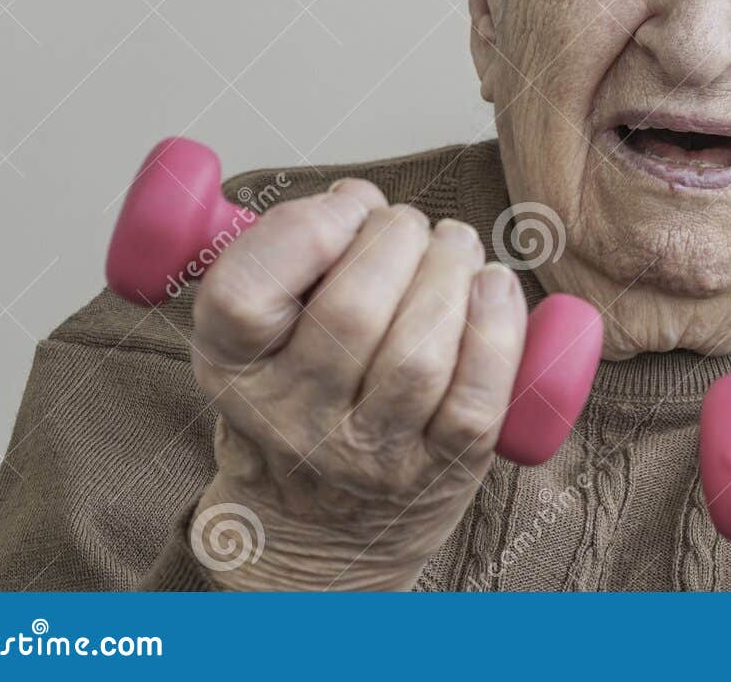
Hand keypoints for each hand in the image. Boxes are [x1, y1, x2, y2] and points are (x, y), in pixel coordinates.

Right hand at [187, 180, 527, 589]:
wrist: (320, 531)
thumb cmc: (302, 402)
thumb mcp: (263, 334)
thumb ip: (298, 257)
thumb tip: (360, 200)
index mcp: (232, 368)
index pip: (242, 294)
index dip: (303, 230)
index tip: (346, 206)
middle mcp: (291, 419)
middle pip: (351, 311)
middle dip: (397, 239)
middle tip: (412, 226)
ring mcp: (367, 454)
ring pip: (418, 352)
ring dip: (450, 275)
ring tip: (456, 247)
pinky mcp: (439, 473)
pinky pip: (476, 399)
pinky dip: (498, 331)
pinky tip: (495, 289)